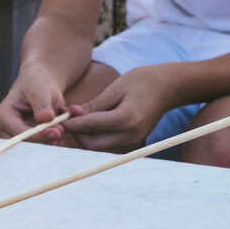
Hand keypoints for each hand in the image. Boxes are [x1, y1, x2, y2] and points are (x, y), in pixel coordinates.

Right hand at [0, 65, 70, 142]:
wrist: (41, 83)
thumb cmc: (36, 82)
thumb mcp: (39, 89)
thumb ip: (42, 104)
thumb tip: (45, 118)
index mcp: (4, 116)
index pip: (19, 132)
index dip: (37, 135)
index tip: (55, 132)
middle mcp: (9, 129)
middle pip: (28, 142)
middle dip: (46, 138)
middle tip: (62, 130)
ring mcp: (21, 135)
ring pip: (38, 145)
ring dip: (53, 139)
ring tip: (63, 126)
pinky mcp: (32, 138)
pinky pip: (45, 143)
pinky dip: (56, 138)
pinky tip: (63, 128)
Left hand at [61, 67, 176, 153]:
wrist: (170, 87)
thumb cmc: (144, 81)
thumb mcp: (117, 87)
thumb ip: (95, 104)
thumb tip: (72, 114)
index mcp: (126, 119)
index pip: (90, 126)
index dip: (71, 123)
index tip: (59, 117)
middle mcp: (130, 135)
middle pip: (91, 144)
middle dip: (77, 133)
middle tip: (66, 118)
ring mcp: (133, 141)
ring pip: (98, 146)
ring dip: (85, 135)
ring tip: (77, 118)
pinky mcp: (132, 141)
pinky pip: (107, 143)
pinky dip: (96, 135)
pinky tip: (91, 121)